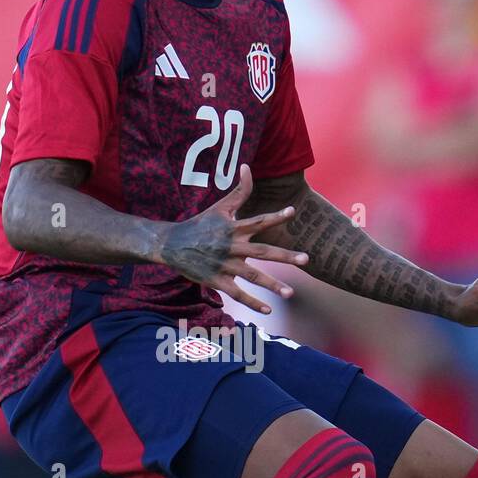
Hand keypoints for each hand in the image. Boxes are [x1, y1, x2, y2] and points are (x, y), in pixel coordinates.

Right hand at [156, 164, 308, 313]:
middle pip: (262, 251)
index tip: (292, 210)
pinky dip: (252, 303)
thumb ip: (239, 191)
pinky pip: (237, 294)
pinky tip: (268, 310)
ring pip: (252, 276)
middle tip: (306, 259)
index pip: (257, 220)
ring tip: (290, 293)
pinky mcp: (216, 280)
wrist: (171, 244)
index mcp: (233, 228)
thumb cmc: (200, 225)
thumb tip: (248, 166)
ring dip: (272, 285)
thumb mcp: (220, 208)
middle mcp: (231, 246)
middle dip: (285, 255)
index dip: (275, 215)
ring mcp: (224, 265)